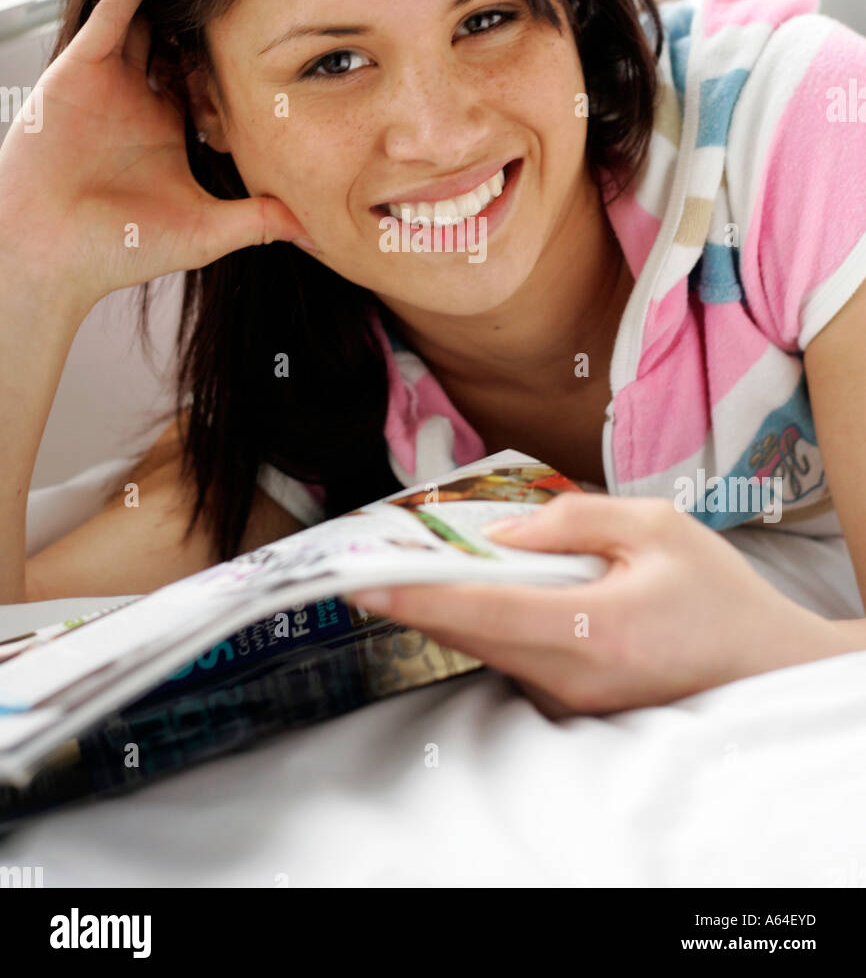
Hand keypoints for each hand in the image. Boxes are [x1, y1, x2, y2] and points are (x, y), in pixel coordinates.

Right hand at [0, 0, 303, 312]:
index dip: (236, 58)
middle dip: (204, 16)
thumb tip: (316, 230)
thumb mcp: (205, 231)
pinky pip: (107, 20)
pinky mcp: (78, 71)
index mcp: (167, 132)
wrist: (50, 253)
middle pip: (176, 42)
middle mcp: (138, 102)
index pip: (208, 79)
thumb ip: (259, 220)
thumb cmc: (118, 249)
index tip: (277, 31)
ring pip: (142, 21)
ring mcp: (108, 84)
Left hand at [345, 492, 852, 716]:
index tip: (363, 584)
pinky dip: (489, 620)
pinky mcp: (572, 701)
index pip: (484, 613)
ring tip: (420, 560)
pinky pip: (513, 655)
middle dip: (416, 597)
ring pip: (487, 646)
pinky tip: (483, 586)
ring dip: (452, 606)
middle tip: (369, 560)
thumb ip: (575, 519)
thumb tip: (504, 531)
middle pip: (470, 634)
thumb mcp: (657, 527)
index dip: (417, 598)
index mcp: (594, 629)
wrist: (764, 664)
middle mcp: (572, 676)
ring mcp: (570, 697)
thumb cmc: (716, 593)